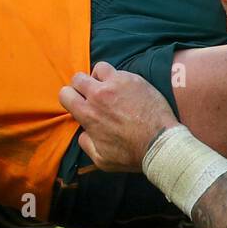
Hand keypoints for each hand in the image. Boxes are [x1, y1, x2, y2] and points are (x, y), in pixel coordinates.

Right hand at [58, 62, 178, 171]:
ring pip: (99, 68)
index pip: (64, 93)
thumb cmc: (132, 154)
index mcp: (87, 113)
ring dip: (100, 77)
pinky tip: (128, 91)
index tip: (79, 104)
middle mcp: (98, 94)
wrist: (161, 143)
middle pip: (78, 78)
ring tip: (109, 87)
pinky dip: (121, 79)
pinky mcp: (135, 80)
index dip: (70, 98)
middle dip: (82, 86)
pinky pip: (121, 72)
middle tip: (92, 95)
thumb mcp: (100, 159)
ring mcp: (118, 84)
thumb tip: (83, 132)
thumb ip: (85, 143)